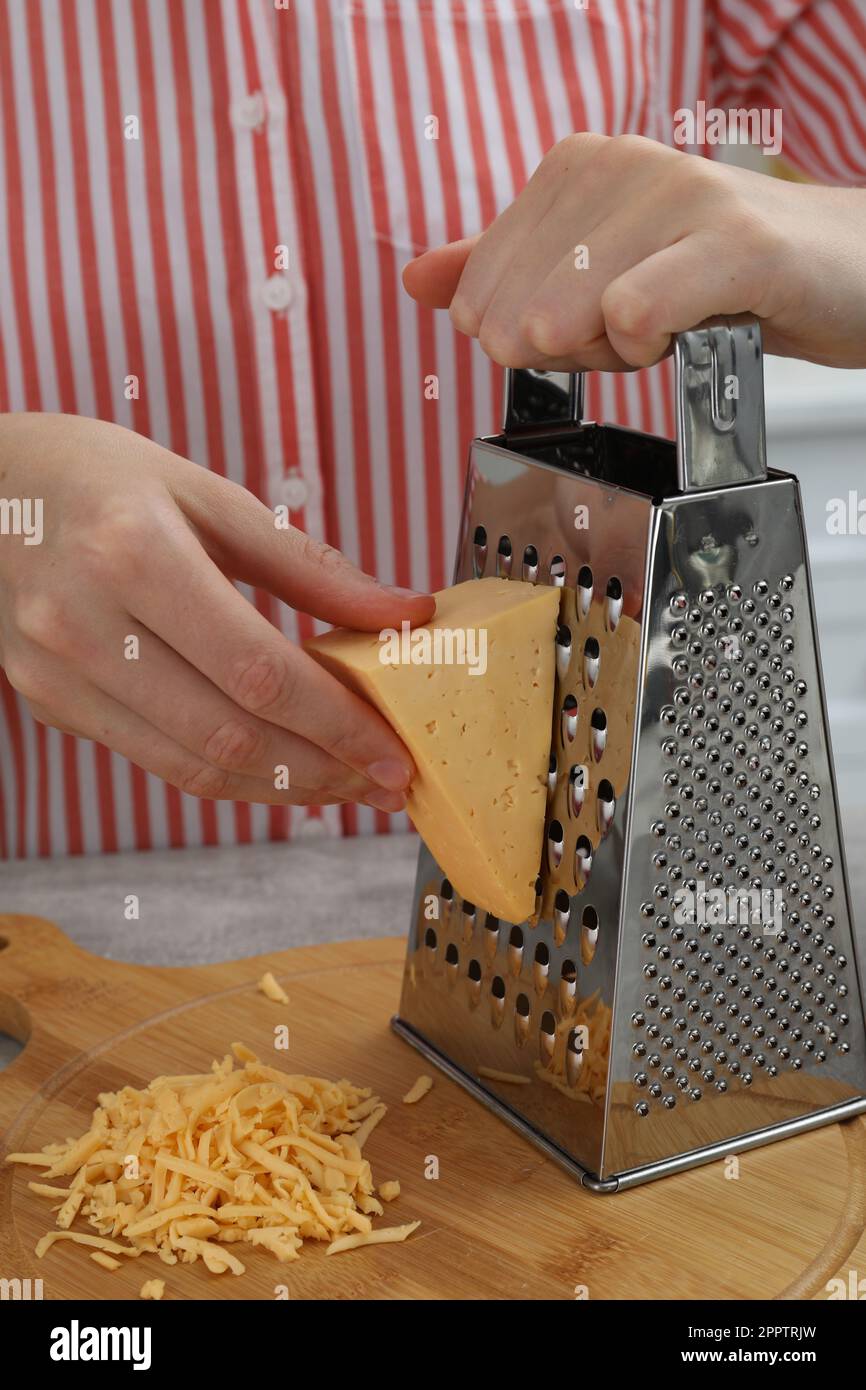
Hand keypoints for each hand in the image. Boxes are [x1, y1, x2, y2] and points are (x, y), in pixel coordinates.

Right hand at [0, 413, 433, 811]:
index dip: (337, 725)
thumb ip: (309, 565)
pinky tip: (280, 769)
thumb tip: (405, 612)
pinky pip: (157, 760)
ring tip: (346, 786)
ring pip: (192, 765)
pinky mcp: (50, 704)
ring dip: (282, 788)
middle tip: (386, 782)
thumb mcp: (207, 496)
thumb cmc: (100, 477)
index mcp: (132, 554)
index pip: (259, 672)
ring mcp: (57, 674)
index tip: (393, 754)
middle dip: (323, 771)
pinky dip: (228, 776)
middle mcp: (84, 624)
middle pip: (229, 733)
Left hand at [403, 133, 865, 370]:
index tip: (588, 326)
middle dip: (569, 354)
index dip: (525, 338)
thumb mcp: (596, 273)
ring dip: (615, 355)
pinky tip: (685, 331)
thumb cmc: (715, 275)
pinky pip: (638, 311)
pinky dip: (647, 344)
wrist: (835, 272)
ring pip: (570, 316)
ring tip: (670, 327)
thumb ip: (503, 272)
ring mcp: (679, 197)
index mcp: (576, 168)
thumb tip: (417, 282)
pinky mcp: (735, 246)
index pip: (481, 289)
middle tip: (636, 331)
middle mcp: (621, 166)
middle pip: (520, 311)